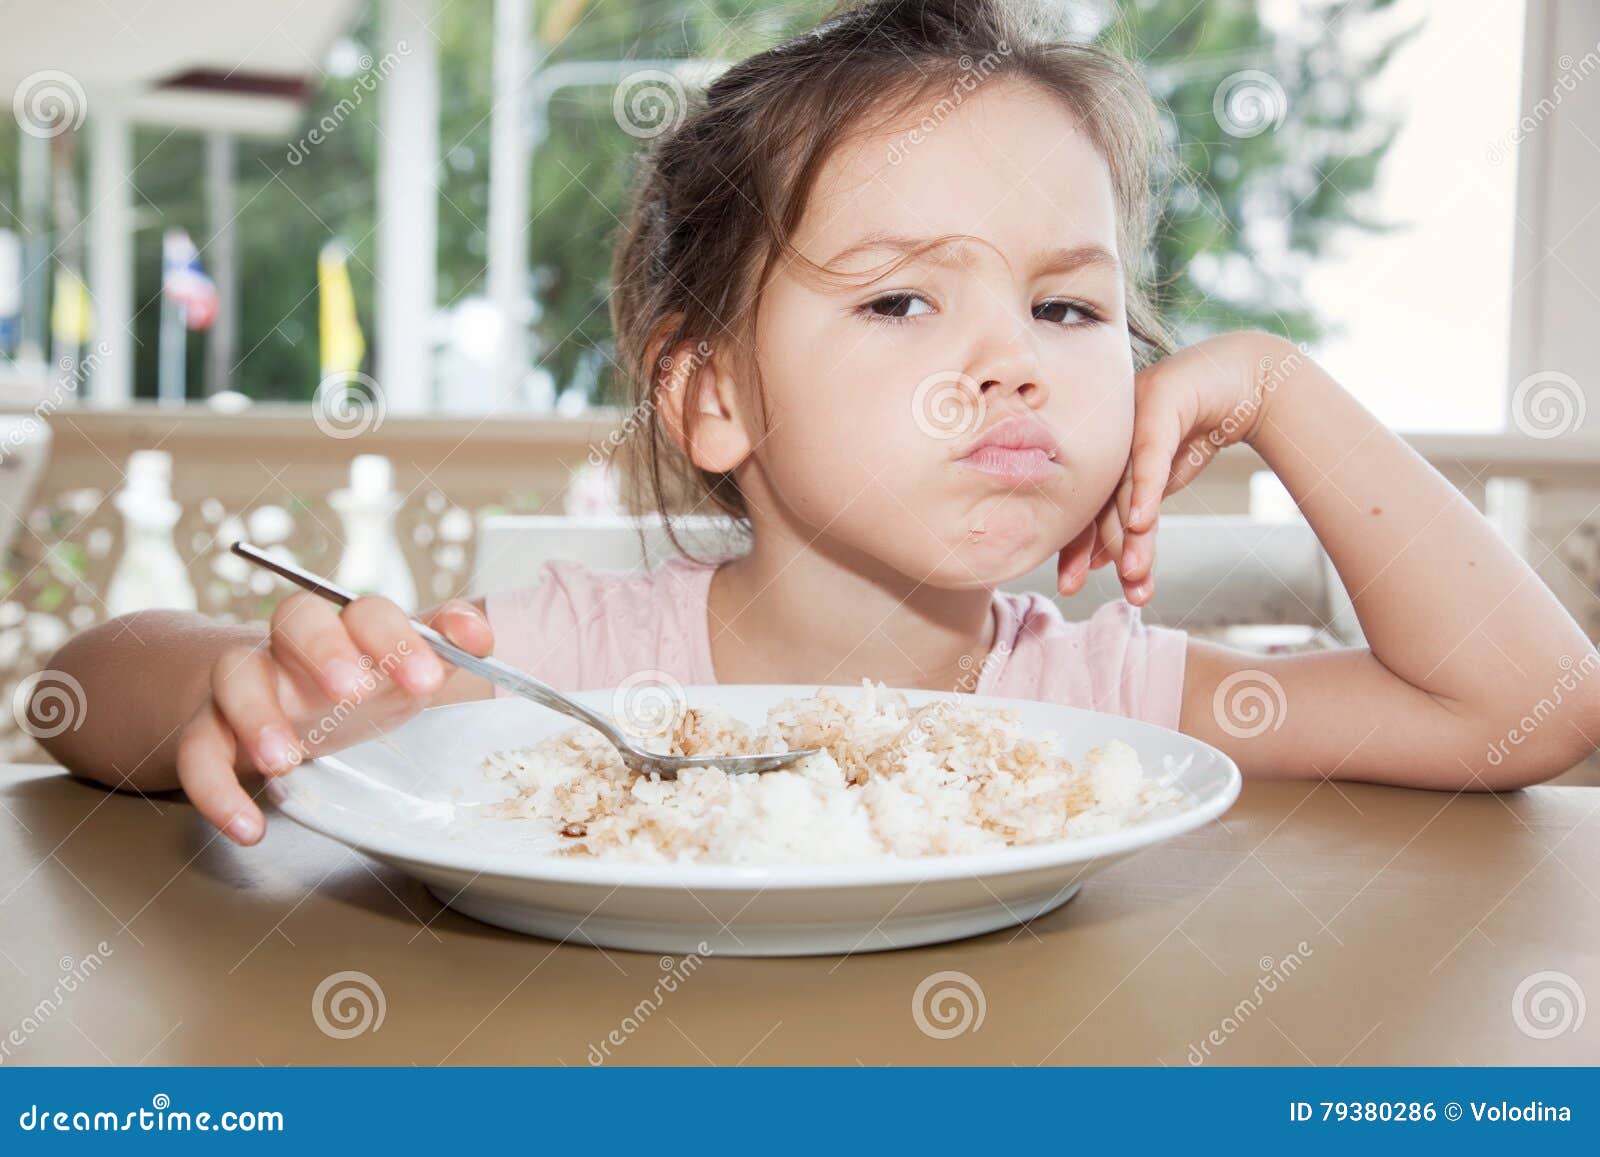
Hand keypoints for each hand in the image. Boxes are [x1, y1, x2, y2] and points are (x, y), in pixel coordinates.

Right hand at [176, 594, 492, 845]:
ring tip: (286, 761)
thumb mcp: (399, 667)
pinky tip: (249, 828)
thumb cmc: (351, 683)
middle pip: (295, 619)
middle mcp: (292, 648)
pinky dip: (215, 793)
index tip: (430, 678)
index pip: (365, 611)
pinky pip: (196, 755)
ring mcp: (246, 687)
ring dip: (257, 717)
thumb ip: (442, 647)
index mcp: (345, 629)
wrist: (266, 701)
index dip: (396, 637)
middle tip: (354, 692)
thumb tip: (478, 632)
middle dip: (325, 651)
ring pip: (235, 679)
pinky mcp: (210, 733)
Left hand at [1057, 331, 1303, 604]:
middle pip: (1095, 499)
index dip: (1075, 546)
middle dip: (1090, 549)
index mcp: (1102, 456)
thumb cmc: (1194, 431)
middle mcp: (1108, 438)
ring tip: (1131, 573)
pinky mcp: (1159, 406)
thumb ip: (1135, 513)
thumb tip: (1104, 561)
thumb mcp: (1160, 480)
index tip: (1069, 585)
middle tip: (1077, 588)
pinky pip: (1149, 457)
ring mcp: (1129, 419)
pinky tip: (1141, 523)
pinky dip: (1146, 491)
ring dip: (1128, 534)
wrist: (1241, 380)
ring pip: (1124, 486)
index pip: (1084, 506)